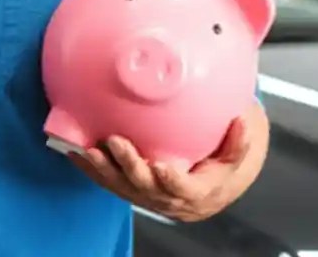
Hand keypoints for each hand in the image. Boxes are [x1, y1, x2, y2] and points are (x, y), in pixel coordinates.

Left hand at [69, 103, 267, 221]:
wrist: (204, 191)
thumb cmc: (218, 168)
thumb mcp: (234, 157)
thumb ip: (238, 142)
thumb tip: (242, 119)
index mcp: (195, 192)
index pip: (183, 189)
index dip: (171, 181)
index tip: (162, 165)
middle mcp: (167, 199)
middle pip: (145, 187)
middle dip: (129, 166)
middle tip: (116, 142)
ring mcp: (145, 196)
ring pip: (121, 187)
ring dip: (103, 170)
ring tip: (88, 149)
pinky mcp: (128, 190)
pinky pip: (107, 182)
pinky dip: (90, 169)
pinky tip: (74, 151)